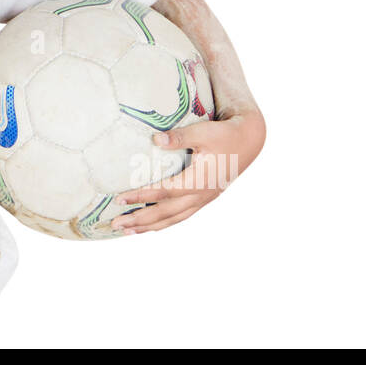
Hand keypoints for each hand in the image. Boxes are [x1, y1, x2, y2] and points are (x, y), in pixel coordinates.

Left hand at [110, 110, 264, 234]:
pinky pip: (182, 216)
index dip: (140, 196)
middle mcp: (200, 195)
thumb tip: (155, 139)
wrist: (249, 141)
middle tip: (116, 224)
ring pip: (173, 219)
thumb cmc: (225, 135)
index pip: (163, 192)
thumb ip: (179, 137)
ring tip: (129, 231)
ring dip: (150, 226)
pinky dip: (165, 223)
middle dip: (139, 220)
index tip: (119, 199)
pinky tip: (153, 226)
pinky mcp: (205, 198)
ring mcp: (203, 199)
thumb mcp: (203, 132)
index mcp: (198, 181)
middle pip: (165, 213)